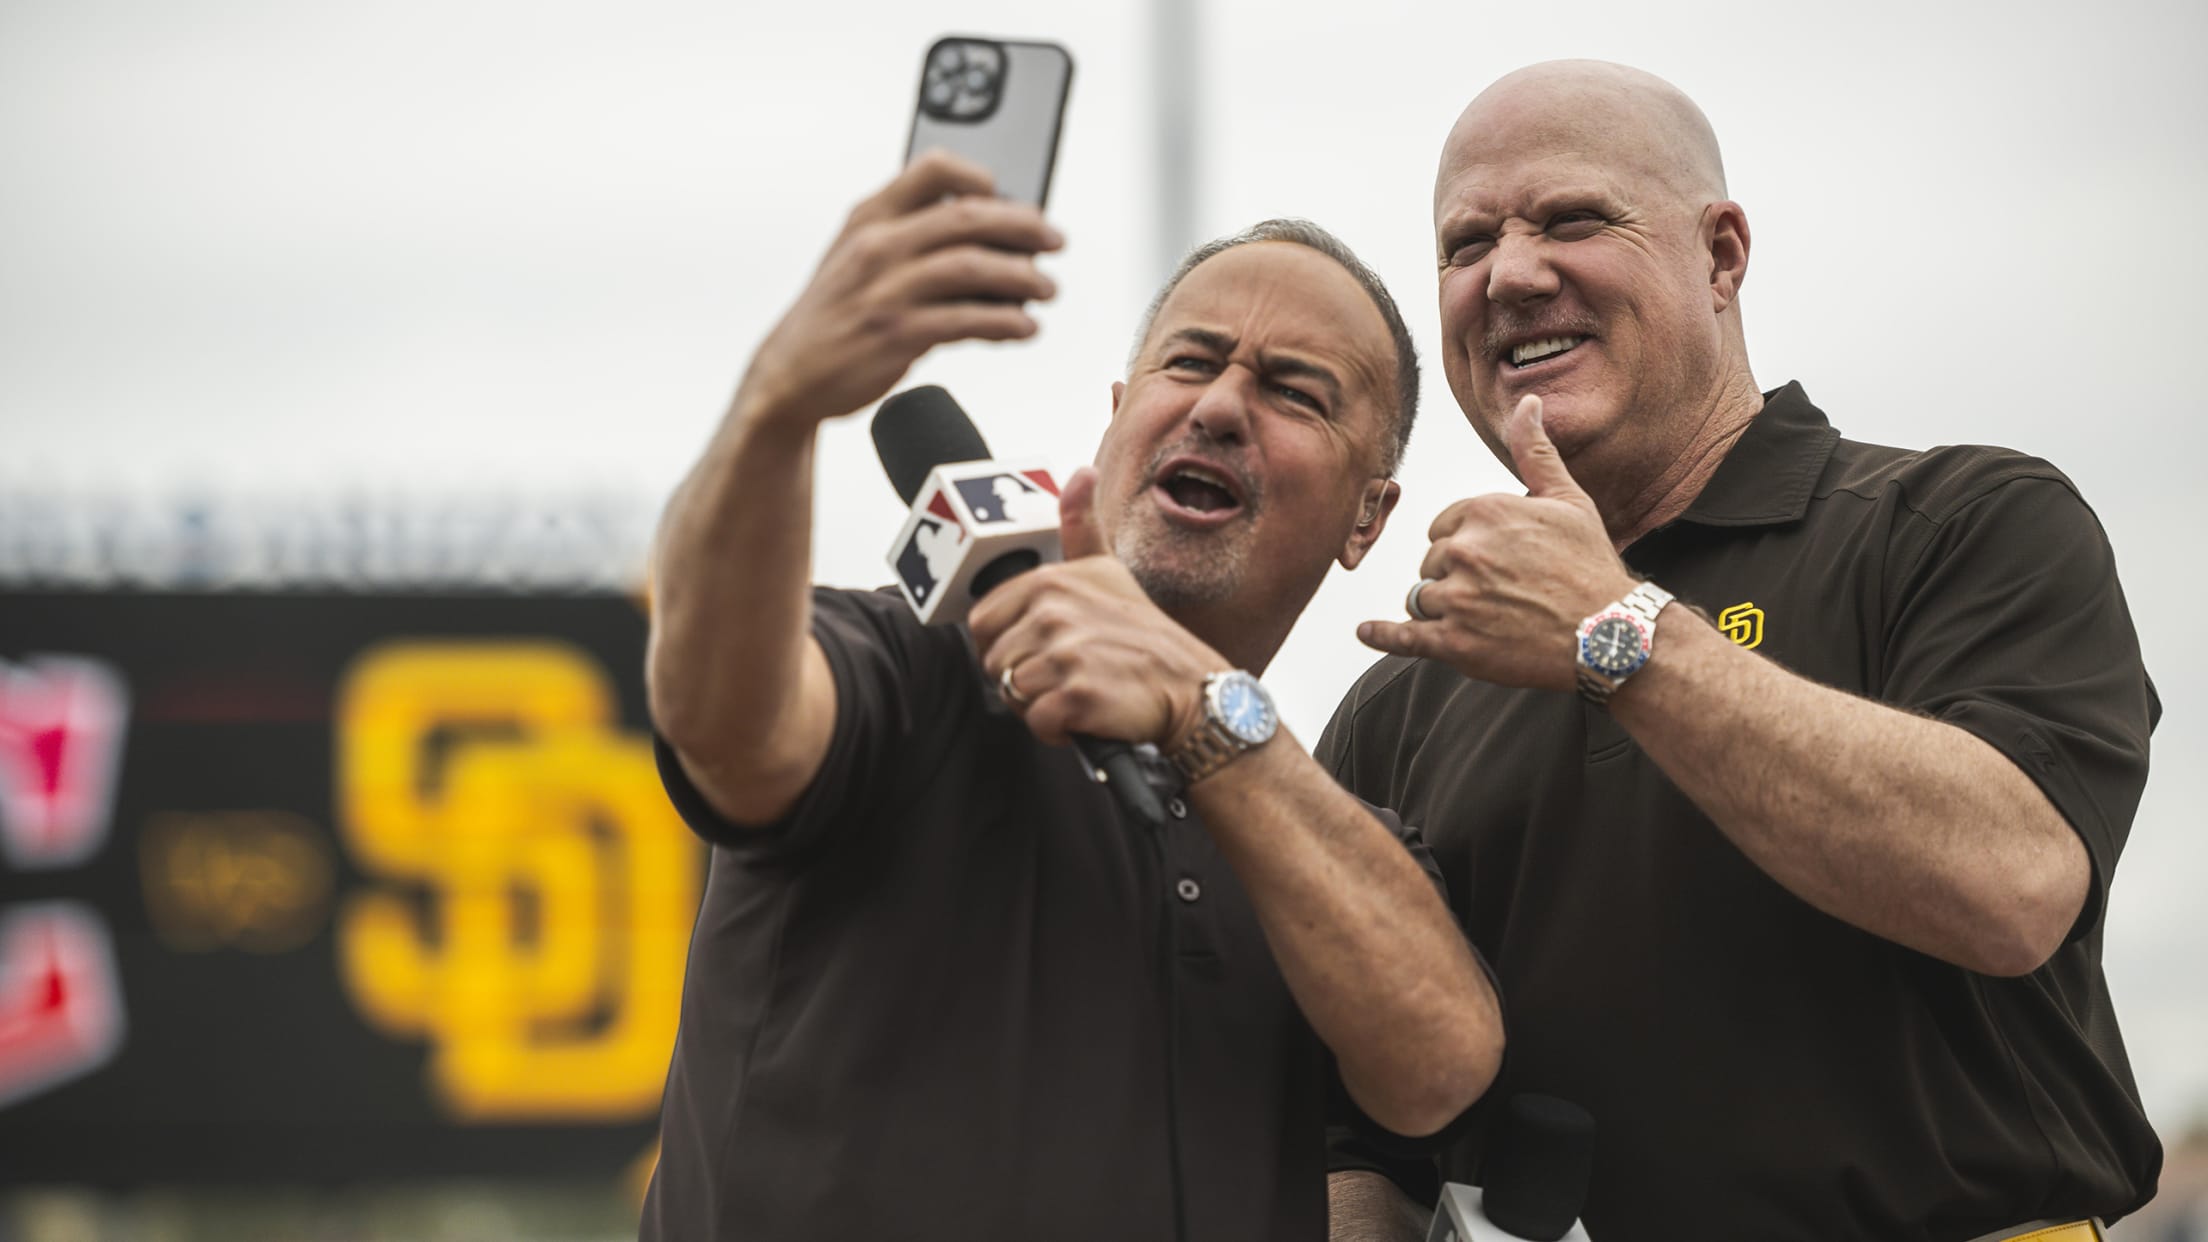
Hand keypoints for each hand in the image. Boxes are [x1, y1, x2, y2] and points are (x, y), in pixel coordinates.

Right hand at [735, 149, 1063, 430]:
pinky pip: (967, 320)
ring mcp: (887, 289)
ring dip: (1023, 277)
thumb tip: (992, 242)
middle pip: (967, 216)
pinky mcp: (898, 334)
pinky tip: (1024, 327)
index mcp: (869, 216)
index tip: (1010, 195)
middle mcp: (877, 245)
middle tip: (1055, 241)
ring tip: (1047, 289)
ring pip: (973, 266)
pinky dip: (1005, 322)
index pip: (932, 170)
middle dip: (1023, 227)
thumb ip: (910, 238)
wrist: (789, 373)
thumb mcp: (856, 256)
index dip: (980, 177)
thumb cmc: (835, 314)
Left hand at [969, 468, 1223, 747]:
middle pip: (993, 663)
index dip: (1008, 645)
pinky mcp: (1076, 695)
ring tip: (1080, 692)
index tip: (1045, 650)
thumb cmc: (1144, 635)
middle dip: (1022, 679)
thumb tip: (1081, 472)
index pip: (982, 623)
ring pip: (1012, 694)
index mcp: (1049, 581)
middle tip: (1067, 676)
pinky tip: (1088, 714)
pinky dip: (1059, 730)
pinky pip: (1037, 722)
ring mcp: (1065, 652)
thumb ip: (1082, 526)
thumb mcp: (1109, 572)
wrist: (1191, 687)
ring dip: (1040, 705)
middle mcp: (1053, 611)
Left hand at [1357, 395, 1637, 690]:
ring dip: (1442, 610)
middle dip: (1456, 578)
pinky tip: (1366, 631)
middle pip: (1431, 564)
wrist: (1611, 635)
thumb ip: (1534, 452)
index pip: (1444, 528)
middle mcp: (1464, 550)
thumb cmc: (1591, 566)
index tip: (1498, 562)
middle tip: (1501, 594)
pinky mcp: (1453, 643)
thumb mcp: (1568, 499)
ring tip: (1486, 619)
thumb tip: (1527, 402)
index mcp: (1484, 511)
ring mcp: (1456, 598)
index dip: (1467, 546)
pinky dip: (1382, 635)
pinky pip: (1402, 636)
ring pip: (1421, 598)